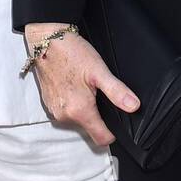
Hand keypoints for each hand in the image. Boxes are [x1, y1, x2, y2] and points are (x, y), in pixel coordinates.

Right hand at [23, 22, 139, 145]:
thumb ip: (116, 91)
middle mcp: (64, 116)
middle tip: (99, 92)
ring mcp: (55, 111)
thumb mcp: (98, 70)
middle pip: (90, 129)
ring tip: (85, 86)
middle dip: (98, 115)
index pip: (101, 139)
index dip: (112, 133)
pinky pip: (66, 111)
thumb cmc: (71, 52)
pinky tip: (74, 85)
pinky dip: (72, 102)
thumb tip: (133, 106)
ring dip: (84, 108)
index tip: (116, 120)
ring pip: (78, 120)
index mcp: (79, 111)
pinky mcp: (49, 104)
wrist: (46, 41)